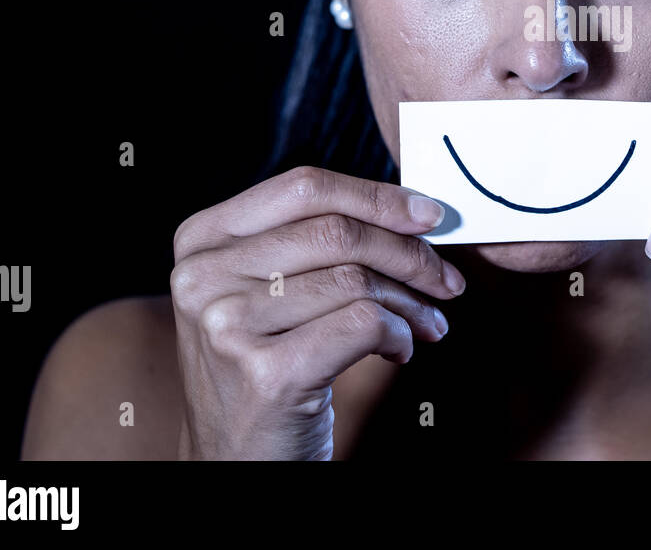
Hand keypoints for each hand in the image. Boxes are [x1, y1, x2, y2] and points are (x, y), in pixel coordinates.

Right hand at [170, 165, 464, 459]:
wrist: (235, 463)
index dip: (377, 197)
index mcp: (202, 240)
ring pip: (357, 279)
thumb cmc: (267, 366)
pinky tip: (399, 351)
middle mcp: (203, 277)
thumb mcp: (267, 292)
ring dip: (411, 302)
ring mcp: (229, 324)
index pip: (305, 188)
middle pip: (338, 232)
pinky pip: (365, 324)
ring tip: (427, 323)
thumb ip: (315, 241)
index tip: (430, 215)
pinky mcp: (267, 371)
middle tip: (448, 281)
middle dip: (410, 253)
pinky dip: (399, 334)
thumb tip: (415, 211)